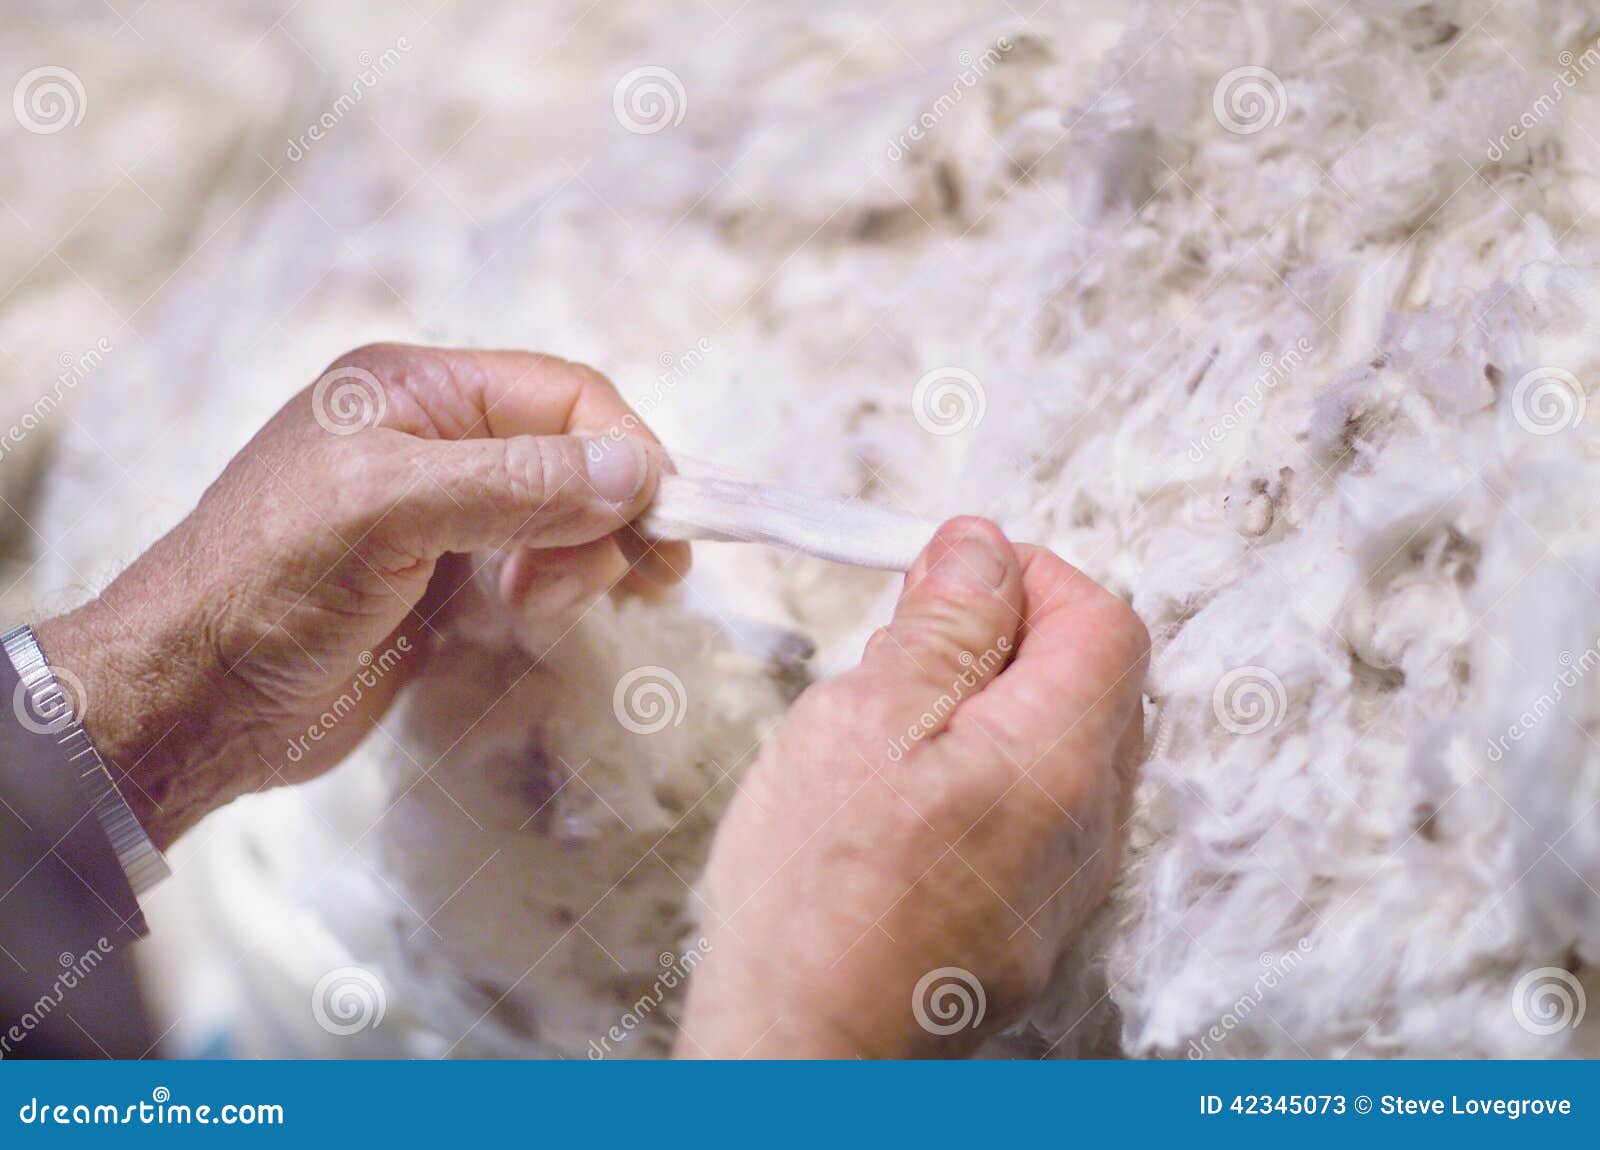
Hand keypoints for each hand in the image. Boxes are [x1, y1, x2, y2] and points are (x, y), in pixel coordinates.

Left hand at [35, 343, 686, 847]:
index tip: (659, 525)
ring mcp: (442, 515)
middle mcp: (434, 441)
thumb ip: (518, 484)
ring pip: (565, 514)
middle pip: (575, 455)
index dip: (625, 452)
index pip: (564, 395)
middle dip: (606, 514)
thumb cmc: (269, 587)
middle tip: (608, 584)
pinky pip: (537, 565)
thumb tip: (640, 472)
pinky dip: (562, 586)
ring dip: (584, 557)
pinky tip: (543, 615)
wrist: (191, 703)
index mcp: (414, 391)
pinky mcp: (444, 584)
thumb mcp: (388, 511)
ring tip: (540, 607)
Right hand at [676, 517, 1147, 1057]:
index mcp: (1058, 759)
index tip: (950, 582)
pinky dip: (990, 776)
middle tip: (909, 651)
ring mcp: (1068, 885)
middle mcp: (1090, 826)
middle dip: (1010, 639)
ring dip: (995, 709)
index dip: (1031, 579)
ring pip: (1066, 750)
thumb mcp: (863, 723)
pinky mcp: (1034, 925)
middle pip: (1096, 684)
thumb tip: (983, 550)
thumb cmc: (815, 897)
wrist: (804, 1053)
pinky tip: (908, 800)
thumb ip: (942, 628)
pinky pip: (1042, 816)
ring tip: (894, 730)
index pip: (1105, 622)